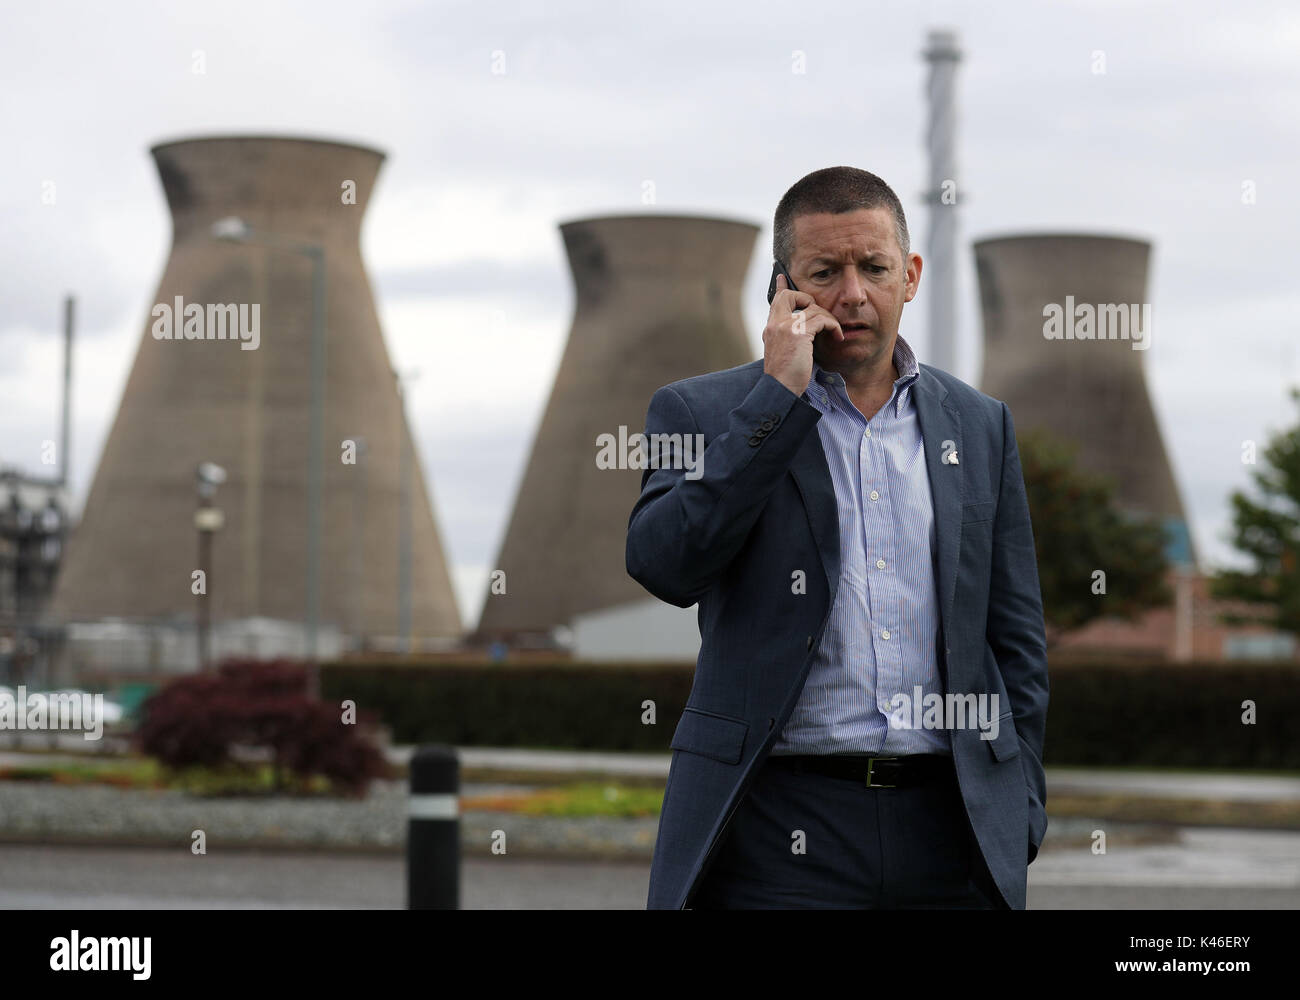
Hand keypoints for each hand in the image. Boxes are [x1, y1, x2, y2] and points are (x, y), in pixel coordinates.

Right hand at [762, 272, 842, 397]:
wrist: (780, 390)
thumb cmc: (785, 378)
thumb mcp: (785, 353)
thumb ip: (790, 338)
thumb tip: (805, 331)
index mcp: (770, 329)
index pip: (775, 301)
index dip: (780, 288)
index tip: (781, 277)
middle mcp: (775, 324)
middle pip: (790, 295)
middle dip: (807, 298)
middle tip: (818, 314)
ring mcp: (784, 327)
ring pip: (812, 308)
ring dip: (829, 319)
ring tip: (835, 334)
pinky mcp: (797, 333)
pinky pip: (822, 319)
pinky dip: (833, 327)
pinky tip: (837, 338)